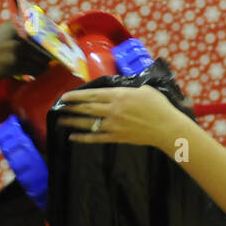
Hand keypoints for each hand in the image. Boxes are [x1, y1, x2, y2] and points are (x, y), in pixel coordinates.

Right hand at [0, 22, 50, 81]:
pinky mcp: (15, 62)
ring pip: (42, 58)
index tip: (60, 46)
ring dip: (43, 65)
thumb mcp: (4, 34)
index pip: (45, 29)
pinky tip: (32, 75)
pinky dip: (36, 73)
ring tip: (41, 69)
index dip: (55, 39)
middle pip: (46, 45)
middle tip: (53, 61)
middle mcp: (19, 32)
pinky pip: (35, 69)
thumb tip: (46, 41)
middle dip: (50, 54)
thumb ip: (22, 33)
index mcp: (18, 23)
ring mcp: (17, 47)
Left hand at [58, 86, 191, 150]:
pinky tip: (72, 137)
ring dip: (72, 122)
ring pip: (88, 123)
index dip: (76, 96)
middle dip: (71, 108)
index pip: (92, 95)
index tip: (64, 96)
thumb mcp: (143, 89)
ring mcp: (113, 125)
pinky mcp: (116, 138)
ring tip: (60, 121)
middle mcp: (112, 110)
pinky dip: (83, 138)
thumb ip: (126, 88)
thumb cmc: (158, 106)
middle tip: (58, 108)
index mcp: (119, 96)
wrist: (166, 128)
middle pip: (86, 108)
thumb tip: (115, 87)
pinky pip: (96, 138)